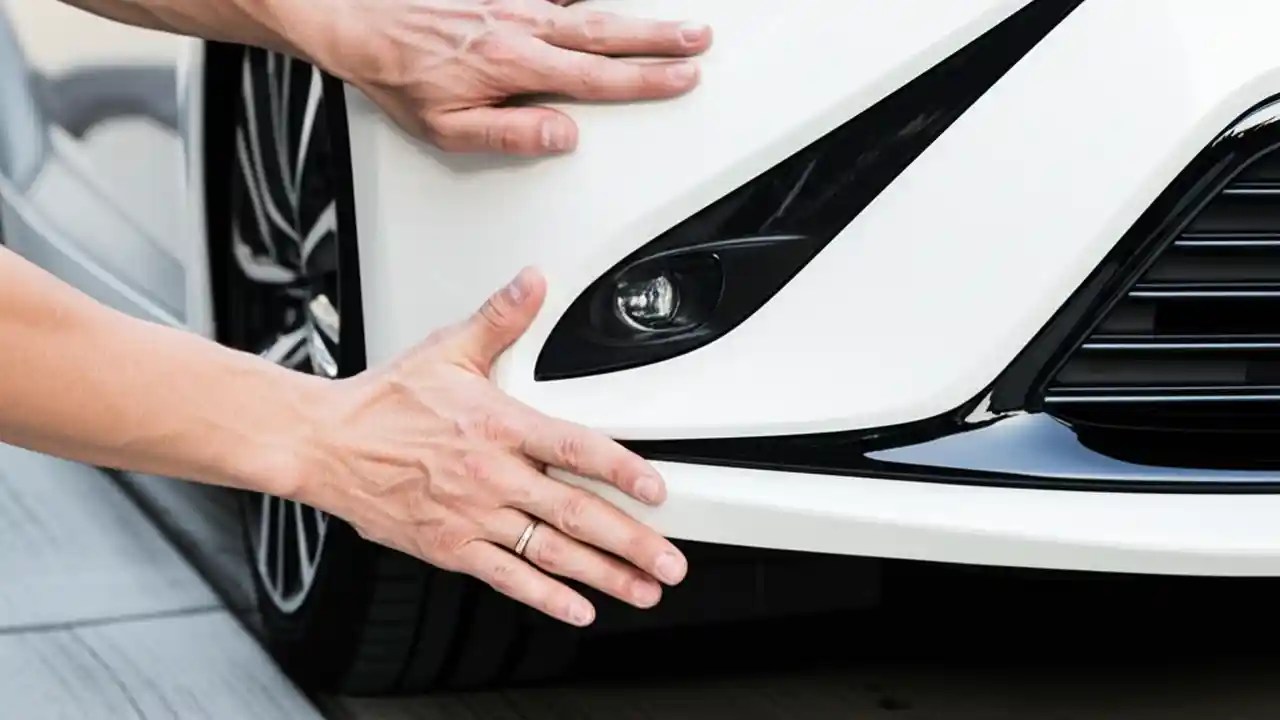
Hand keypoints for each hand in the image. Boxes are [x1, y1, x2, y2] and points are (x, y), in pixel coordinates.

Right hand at [294, 267, 686, 625]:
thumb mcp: (446, 349)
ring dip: (603, 575)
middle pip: (575, 512)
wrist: (324, 446)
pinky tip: (579, 607)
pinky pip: (506, 577)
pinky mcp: (450, 548)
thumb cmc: (384, 403)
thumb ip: (499, 319)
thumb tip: (533, 282)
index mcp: (498, 426)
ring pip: (550, 552)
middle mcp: (492, 476)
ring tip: (643, 589)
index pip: (574, 448)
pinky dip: (545, 597)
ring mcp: (472, 517)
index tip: (657, 489)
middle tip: (670, 560)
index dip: (622, 469)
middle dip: (630, 541)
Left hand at [299, 0, 711, 154]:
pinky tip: (605, 2)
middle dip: (657, 38)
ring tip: (670, 18)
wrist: (356, 23)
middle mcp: (520, 27)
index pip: (595, 78)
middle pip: (605, 33)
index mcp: (514, 67)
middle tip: (697, 38)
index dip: (645, 80)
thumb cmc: (399, 77)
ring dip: (633, 14)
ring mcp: (512, 4)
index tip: (681, 78)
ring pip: (586, 7)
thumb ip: (510, 136)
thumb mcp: (447, 129)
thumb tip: (563, 137)